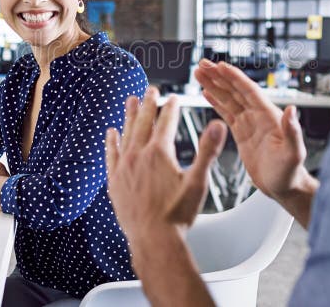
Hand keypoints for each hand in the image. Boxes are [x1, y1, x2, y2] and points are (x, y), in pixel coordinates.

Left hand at [106, 87, 226, 243]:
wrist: (154, 240)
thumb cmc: (178, 214)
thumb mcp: (198, 182)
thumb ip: (208, 150)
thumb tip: (219, 124)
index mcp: (160, 153)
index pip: (166, 122)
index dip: (171, 108)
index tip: (173, 97)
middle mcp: (139, 155)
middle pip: (144, 122)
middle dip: (148, 104)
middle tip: (150, 89)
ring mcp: (124, 168)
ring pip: (126, 134)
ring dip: (129, 116)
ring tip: (130, 100)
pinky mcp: (114, 181)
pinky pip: (111, 154)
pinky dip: (112, 141)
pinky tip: (111, 132)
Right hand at [194, 60, 317, 225]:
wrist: (285, 187)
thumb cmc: (291, 173)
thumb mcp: (294, 153)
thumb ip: (293, 131)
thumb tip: (292, 110)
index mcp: (269, 116)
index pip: (248, 91)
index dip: (234, 78)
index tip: (220, 66)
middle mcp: (258, 116)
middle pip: (235, 90)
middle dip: (218, 77)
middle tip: (202, 64)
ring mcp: (249, 123)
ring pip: (228, 99)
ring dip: (214, 85)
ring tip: (200, 73)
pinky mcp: (242, 133)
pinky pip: (226, 113)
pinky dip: (216, 102)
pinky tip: (207, 93)